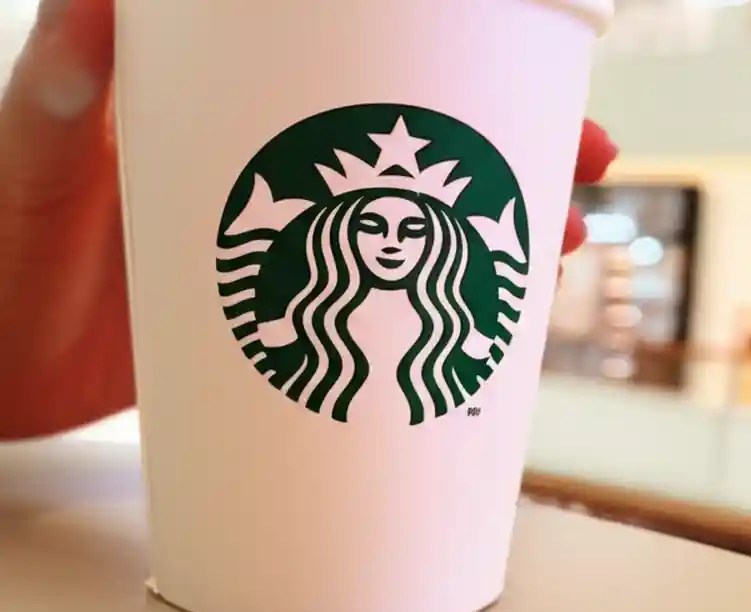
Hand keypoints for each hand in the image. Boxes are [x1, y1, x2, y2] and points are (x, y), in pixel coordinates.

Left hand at [0, 0, 616, 438]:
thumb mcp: (28, 156)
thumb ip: (60, 79)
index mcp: (231, 103)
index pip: (357, 60)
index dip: (442, 58)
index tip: (519, 56)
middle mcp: (283, 165)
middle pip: (420, 141)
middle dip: (512, 144)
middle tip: (590, 152)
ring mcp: (301, 241)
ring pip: (428, 222)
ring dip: (505, 220)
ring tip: (567, 231)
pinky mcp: (302, 310)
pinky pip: (398, 298)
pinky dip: (458, 299)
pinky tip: (509, 310)